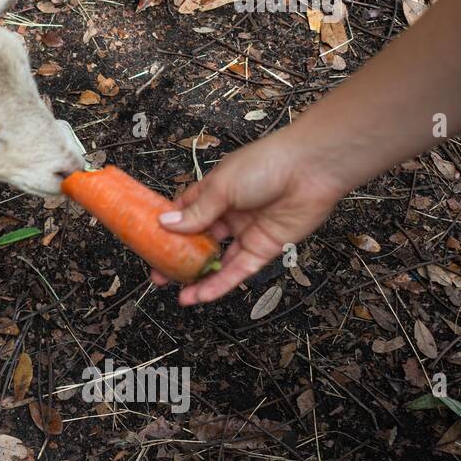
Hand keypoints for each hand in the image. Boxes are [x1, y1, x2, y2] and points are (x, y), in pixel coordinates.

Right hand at [151, 133, 349, 304]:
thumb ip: (196, 212)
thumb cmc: (265, 165)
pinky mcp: (265, 248)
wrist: (311, 169)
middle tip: (159, 274)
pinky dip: (220, 284)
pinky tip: (201, 295)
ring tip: (178, 292)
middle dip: (179, 257)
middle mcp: (229, 213)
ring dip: (199, 277)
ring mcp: (246, 232)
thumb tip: (166, 224)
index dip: (167, 227)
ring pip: (218, 260)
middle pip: (199, 240)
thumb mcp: (221, 187)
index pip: (185, 212)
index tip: (149, 241)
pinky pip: (239, 270)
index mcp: (215, 192)